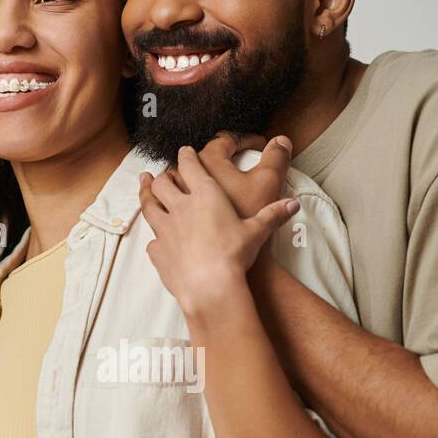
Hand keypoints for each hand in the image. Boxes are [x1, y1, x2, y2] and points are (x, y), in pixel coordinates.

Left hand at [138, 136, 297, 315]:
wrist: (210, 286)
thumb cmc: (234, 255)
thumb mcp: (258, 232)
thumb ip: (273, 215)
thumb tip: (293, 204)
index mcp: (204, 194)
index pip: (190, 165)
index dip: (186, 155)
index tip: (185, 151)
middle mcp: (180, 207)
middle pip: (163, 182)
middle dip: (163, 174)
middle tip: (163, 171)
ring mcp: (165, 229)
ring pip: (149, 205)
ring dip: (146, 193)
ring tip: (144, 185)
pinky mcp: (159, 251)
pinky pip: (152, 241)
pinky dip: (153, 237)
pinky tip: (155, 238)